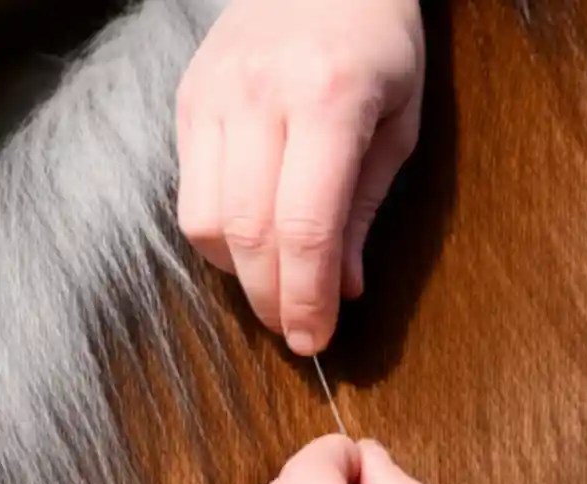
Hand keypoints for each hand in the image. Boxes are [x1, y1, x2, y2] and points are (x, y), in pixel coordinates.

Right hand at [176, 0, 424, 355]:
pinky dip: (217, 235)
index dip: (305, 298)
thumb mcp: (400, 120)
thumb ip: (365, 208)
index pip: (304, 226)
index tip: (314, 340)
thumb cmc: (378, 41)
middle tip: (294, 329)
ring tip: (274, 280)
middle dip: (270, 298)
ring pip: (204, 221)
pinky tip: (250, 237)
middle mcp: (260, 96)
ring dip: (238, 272)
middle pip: (246, 233)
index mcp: (330, 98)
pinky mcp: (187, 102)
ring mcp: (214, 96)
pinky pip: (188, 194)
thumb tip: (342, 290)